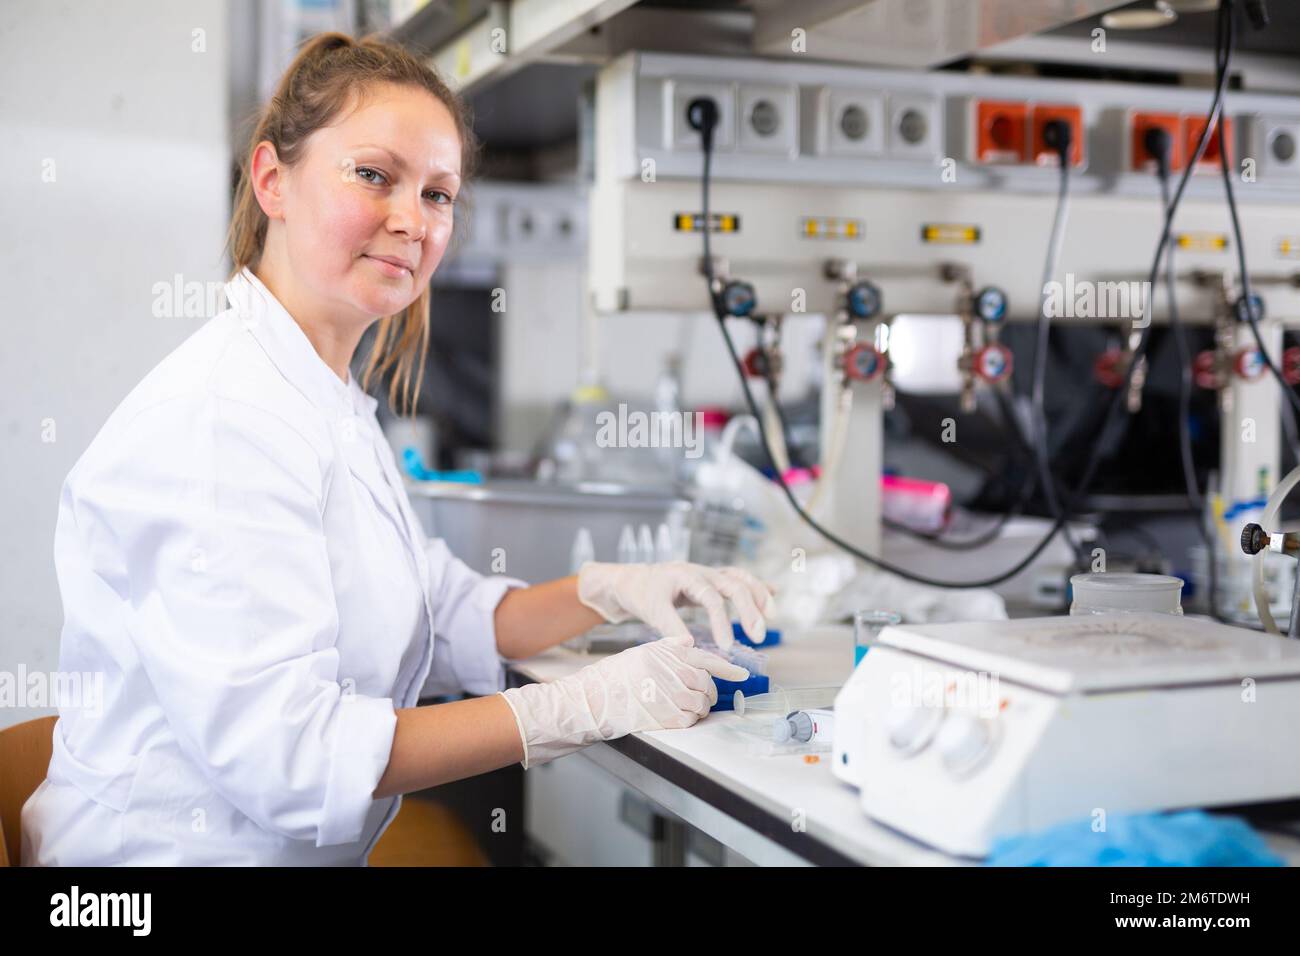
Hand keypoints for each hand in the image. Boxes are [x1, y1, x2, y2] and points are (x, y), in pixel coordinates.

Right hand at [499, 637, 748, 767]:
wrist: (593, 698)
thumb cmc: (616, 675)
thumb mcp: (644, 651)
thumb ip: (670, 647)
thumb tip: (690, 642)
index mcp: (670, 652)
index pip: (709, 659)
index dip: (730, 669)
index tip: (744, 676)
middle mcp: (673, 671)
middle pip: (707, 685)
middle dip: (707, 692)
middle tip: (698, 695)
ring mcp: (670, 695)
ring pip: (701, 705)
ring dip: (697, 708)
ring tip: (680, 705)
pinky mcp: (664, 717)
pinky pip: (690, 721)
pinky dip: (687, 720)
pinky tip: (674, 715)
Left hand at [577, 560, 775, 652]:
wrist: (634, 580)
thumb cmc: (642, 594)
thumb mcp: (652, 610)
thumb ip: (670, 627)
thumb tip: (689, 647)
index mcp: (686, 575)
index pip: (711, 598)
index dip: (722, 622)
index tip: (728, 646)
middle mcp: (702, 571)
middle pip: (733, 584)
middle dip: (749, 610)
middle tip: (758, 636)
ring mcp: (709, 574)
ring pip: (741, 578)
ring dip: (758, 595)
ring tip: (773, 616)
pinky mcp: (713, 580)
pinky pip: (739, 579)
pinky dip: (756, 586)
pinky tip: (773, 592)